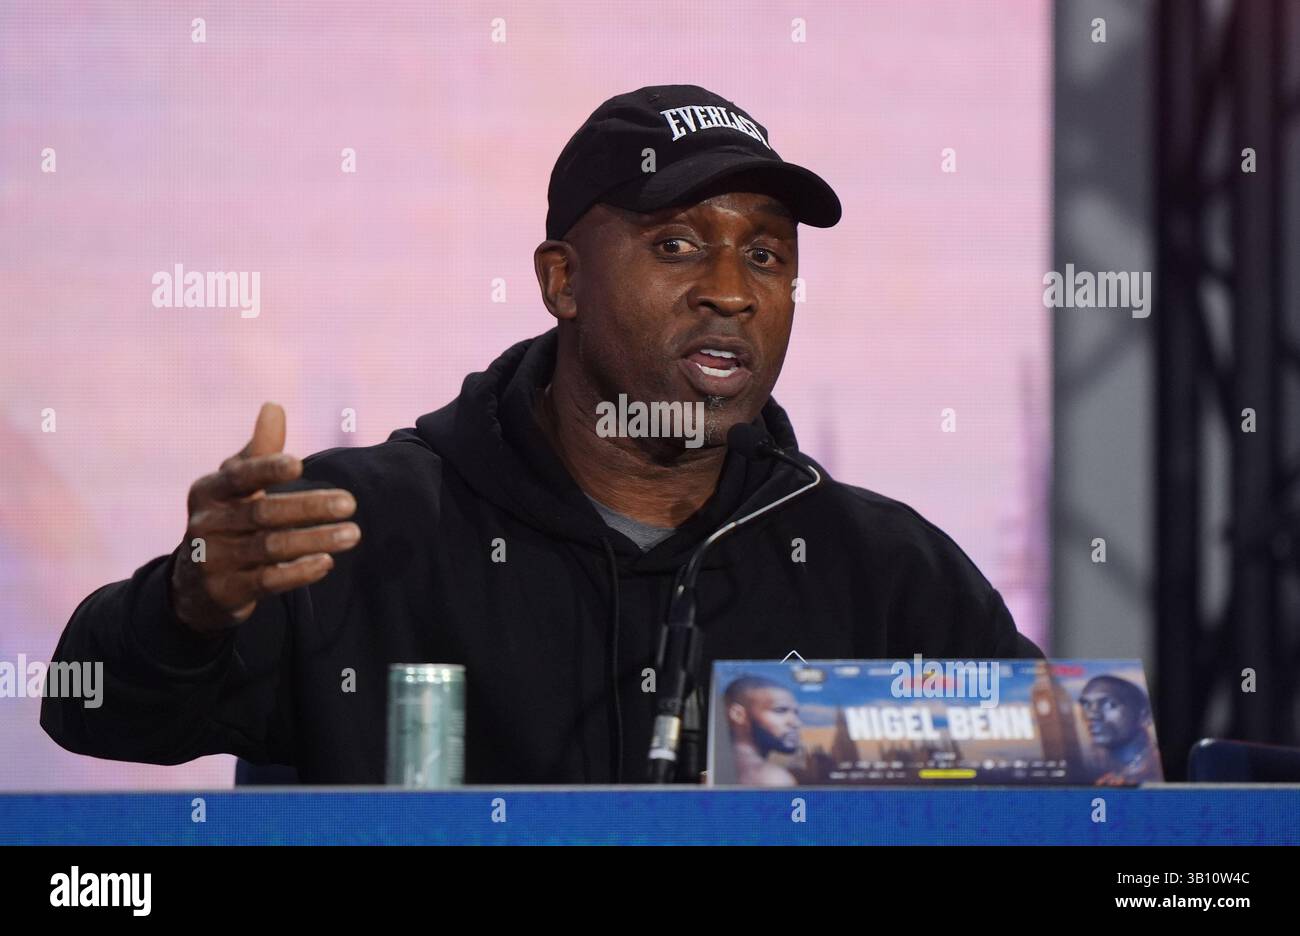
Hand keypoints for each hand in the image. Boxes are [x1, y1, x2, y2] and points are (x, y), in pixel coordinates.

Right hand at [169, 402, 359, 633]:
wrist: (195, 585)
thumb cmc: (227, 519)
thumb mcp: (233, 485)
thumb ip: (258, 450)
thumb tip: (274, 406)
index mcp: (209, 492)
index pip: (239, 477)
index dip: (266, 470)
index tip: (299, 464)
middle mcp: (207, 525)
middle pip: (262, 513)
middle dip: (308, 507)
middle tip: (350, 503)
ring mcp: (214, 561)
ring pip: (270, 549)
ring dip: (314, 540)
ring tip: (353, 534)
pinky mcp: (227, 591)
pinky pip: (268, 582)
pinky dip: (298, 572)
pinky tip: (326, 562)